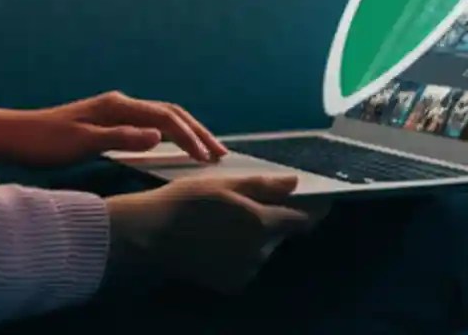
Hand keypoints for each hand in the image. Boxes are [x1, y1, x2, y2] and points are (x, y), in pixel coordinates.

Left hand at [0, 91, 228, 167]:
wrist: (12, 135)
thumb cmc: (43, 142)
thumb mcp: (81, 143)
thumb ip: (120, 139)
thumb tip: (158, 137)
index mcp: (118, 106)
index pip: (166, 119)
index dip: (190, 138)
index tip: (206, 159)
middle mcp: (120, 103)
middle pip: (171, 113)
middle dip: (198, 132)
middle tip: (221, 153)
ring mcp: (115, 110)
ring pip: (163, 117)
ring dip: (188, 132)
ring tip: (207, 150)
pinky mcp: (109, 120)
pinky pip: (151, 123)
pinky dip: (171, 133)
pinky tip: (174, 146)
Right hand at [105, 175, 324, 292]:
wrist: (149, 237)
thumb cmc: (187, 201)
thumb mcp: (225, 184)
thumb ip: (264, 186)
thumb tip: (295, 184)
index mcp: (263, 224)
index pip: (303, 219)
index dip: (313, 208)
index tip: (318, 200)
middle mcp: (260, 252)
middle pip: (281, 233)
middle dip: (274, 219)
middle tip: (248, 204)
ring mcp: (245, 271)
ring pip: (263, 249)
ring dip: (256, 236)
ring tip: (226, 221)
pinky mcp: (230, 284)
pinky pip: (246, 265)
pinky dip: (240, 253)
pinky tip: (218, 240)